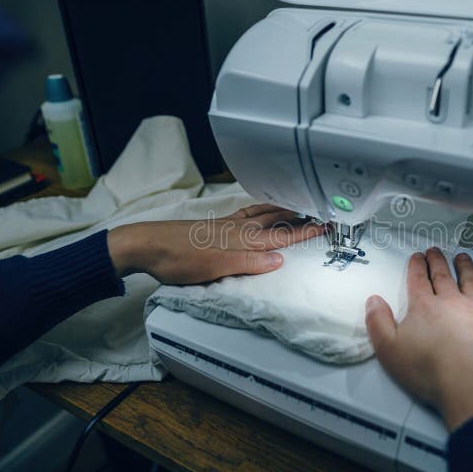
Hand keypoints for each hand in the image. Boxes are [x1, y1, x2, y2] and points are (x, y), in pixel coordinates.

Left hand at [107, 204, 323, 284]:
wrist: (147, 245)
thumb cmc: (179, 259)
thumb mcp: (216, 266)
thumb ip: (249, 262)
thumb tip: (280, 258)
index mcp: (242, 241)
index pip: (281, 237)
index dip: (304, 232)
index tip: (325, 226)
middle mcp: (238, 230)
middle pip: (275, 222)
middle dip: (299, 217)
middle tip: (319, 212)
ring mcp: (226, 226)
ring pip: (262, 215)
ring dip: (281, 210)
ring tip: (297, 204)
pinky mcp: (214, 226)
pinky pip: (246, 214)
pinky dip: (259, 209)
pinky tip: (258, 210)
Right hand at [365, 248, 472, 431]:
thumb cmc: (431, 371)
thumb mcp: (389, 350)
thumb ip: (378, 323)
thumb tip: (373, 302)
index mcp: (424, 307)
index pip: (418, 280)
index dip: (416, 266)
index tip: (416, 257)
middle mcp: (452, 302)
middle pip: (443, 276)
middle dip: (437, 261)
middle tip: (435, 251)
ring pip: (472, 282)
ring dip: (466, 268)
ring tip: (463, 258)